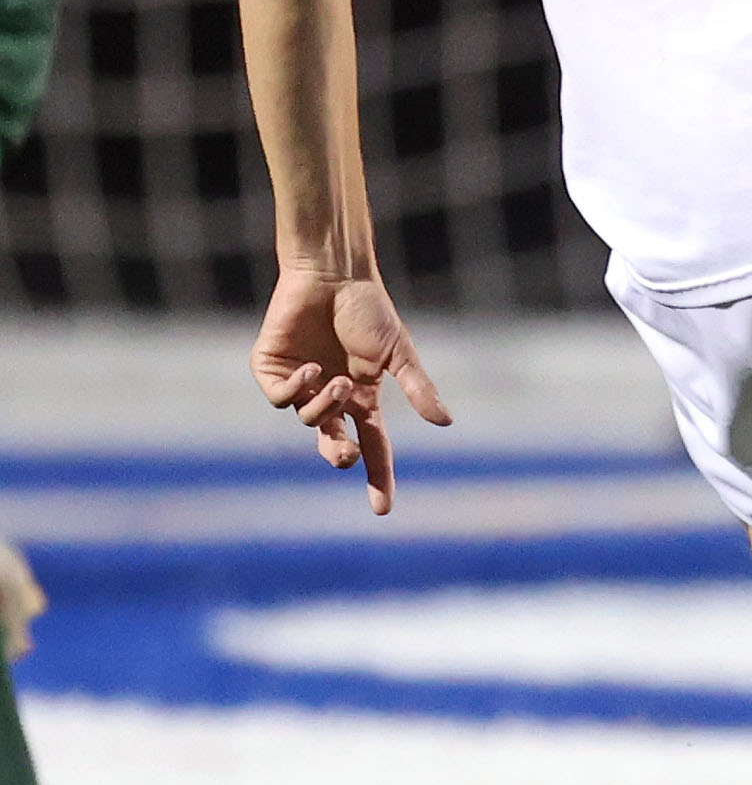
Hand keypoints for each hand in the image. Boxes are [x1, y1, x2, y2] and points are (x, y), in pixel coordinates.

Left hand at [250, 266, 451, 515]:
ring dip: (325, 407)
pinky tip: (313, 368)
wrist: (332, 275)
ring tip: (339, 380)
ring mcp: (300, 385)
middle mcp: (331, 397)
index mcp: (363, 397)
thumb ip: (418, 387)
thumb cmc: (369, 310)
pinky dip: (297, 390)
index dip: (378, 477)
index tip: (382, 509)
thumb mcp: (399, 352)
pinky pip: (280, 398)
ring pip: (306, 421)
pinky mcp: (271, 370)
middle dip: (340, 454)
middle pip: (334, 443)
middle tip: (347, 453)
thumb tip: (445, 422)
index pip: (374, 445)